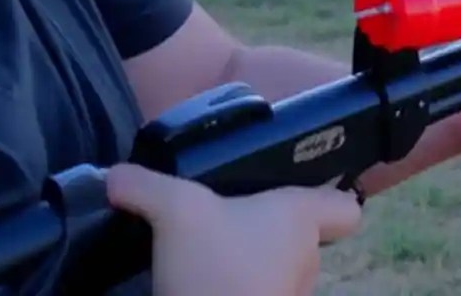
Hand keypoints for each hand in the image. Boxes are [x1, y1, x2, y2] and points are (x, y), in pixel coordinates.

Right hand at [106, 163, 361, 295]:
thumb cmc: (215, 267)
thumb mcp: (174, 211)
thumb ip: (145, 185)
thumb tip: (115, 176)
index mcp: (300, 218)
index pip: (346, 209)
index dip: (331, 198)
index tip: (299, 192)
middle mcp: (306, 257)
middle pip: (302, 236)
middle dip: (266, 230)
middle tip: (224, 219)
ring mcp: (290, 295)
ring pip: (277, 270)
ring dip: (248, 264)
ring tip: (203, 257)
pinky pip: (256, 295)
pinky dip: (234, 292)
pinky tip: (197, 288)